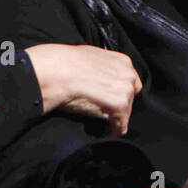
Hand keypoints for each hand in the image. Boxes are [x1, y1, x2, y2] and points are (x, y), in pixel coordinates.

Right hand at [25, 43, 142, 135]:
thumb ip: (102, 68)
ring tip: (103, 121)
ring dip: (116, 117)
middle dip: (119, 104)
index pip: (130, 81)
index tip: (112, 97)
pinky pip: (121, 124)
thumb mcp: (91, 57)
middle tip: (105, 110)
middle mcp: (128, 74)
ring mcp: (125, 90)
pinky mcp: (119, 105)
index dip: (120, 91)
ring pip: (126, 111)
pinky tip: (107, 130)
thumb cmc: (66, 64)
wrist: (57, 71)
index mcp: (122, 61)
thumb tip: (99, 78)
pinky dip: (114, 129)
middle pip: (130, 96)